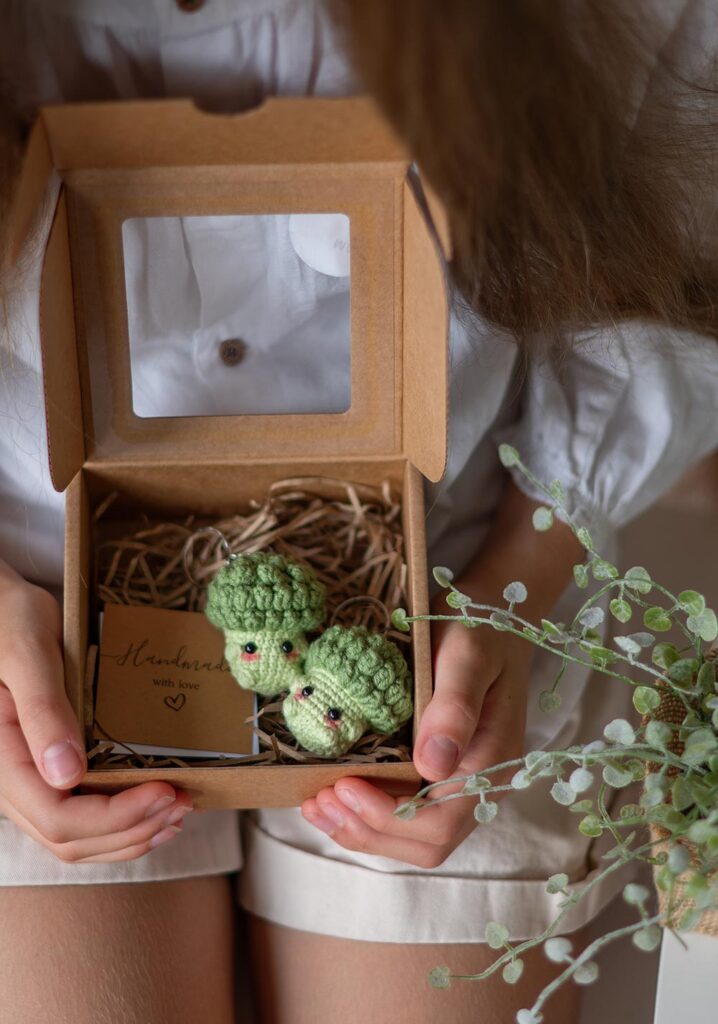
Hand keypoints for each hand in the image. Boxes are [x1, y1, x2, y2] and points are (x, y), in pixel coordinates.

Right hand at [0, 560, 192, 862]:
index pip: (57, 816)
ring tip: (178, 812)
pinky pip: (78, 816)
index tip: (165, 790)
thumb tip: (67, 774)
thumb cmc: (9, 619)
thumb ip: (43, 709)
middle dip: (131, 829)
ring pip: (75, 838)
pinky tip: (154, 810)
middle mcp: (11, 779)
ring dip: (129, 834)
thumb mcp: (26, 652)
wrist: (2, 611)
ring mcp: (28, 779)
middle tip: (184, 801)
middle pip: (69, 838)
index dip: (115, 816)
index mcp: (2, 756)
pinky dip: (119, 823)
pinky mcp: (45, 771)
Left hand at [300, 480, 582, 866]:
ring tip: (317, 804)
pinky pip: (409, 813)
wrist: (494, 613)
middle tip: (319, 800)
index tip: (343, 786)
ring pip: (414, 836)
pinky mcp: (445, 772)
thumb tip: (432, 767)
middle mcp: (483, 783)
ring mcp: (464, 782)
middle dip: (367, 831)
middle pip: (425, 843)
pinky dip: (369, 813)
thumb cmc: (481, 628)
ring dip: (363, 829)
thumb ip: (453, 707)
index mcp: (492, 761)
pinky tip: (335, 794)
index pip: (439, 824)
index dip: (387, 818)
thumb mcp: (467, 654)